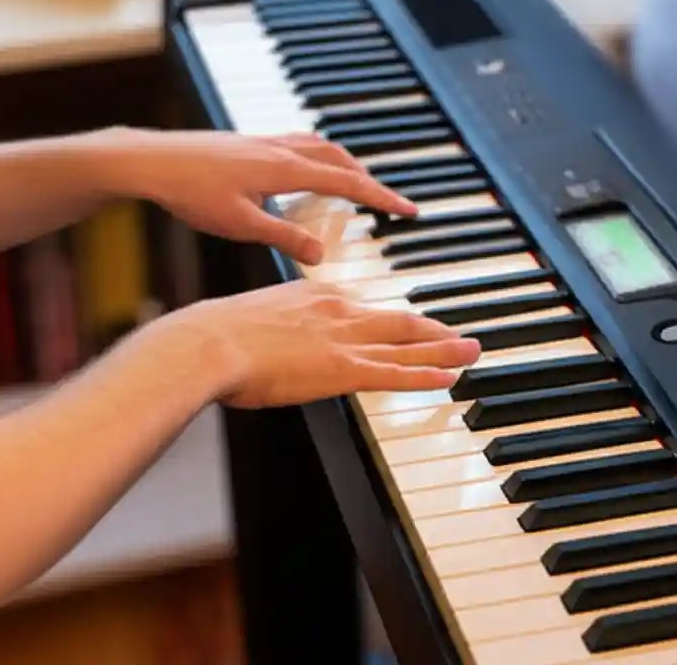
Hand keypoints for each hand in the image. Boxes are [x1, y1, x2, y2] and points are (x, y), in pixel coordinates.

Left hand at [82, 127, 416, 265]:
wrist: (149, 161)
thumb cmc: (189, 192)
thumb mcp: (241, 224)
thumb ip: (285, 237)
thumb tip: (322, 254)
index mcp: (285, 169)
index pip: (347, 183)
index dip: (381, 198)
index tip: (407, 210)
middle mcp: (281, 149)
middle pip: (342, 159)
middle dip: (370, 181)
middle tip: (389, 204)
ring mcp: (265, 142)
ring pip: (322, 147)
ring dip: (347, 166)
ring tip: (359, 187)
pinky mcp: (251, 143)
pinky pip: (301, 144)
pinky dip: (320, 157)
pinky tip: (311, 171)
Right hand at [151, 280, 480, 408]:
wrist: (204, 343)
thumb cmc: (212, 337)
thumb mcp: (247, 320)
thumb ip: (268, 327)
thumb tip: (263, 341)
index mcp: (314, 298)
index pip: (365, 310)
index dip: (392, 323)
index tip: (409, 328)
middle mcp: (337, 313)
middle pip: (397, 323)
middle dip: (433, 331)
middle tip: (460, 335)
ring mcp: (343, 341)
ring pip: (406, 347)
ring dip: (444, 350)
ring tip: (472, 351)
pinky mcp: (342, 369)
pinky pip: (395, 374)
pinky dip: (425, 375)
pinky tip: (448, 377)